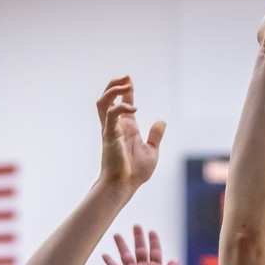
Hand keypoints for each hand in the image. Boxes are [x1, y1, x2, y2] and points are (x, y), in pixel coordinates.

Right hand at [97, 76, 165, 191]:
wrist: (124, 185)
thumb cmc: (135, 173)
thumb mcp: (151, 151)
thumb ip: (155, 135)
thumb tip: (161, 121)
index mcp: (127, 128)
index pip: (123, 103)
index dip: (125, 91)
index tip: (130, 81)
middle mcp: (116, 126)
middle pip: (108, 98)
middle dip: (115, 85)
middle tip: (127, 78)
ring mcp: (110, 129)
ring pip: (103, 102)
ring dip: (112, 90)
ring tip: (126, 85)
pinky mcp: (109, 134)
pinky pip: (110, 114)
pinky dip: (120, 106)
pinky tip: (134, 108)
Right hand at [102, 225, 180, 264]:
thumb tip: (174, 259)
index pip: (155, 251)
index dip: (153, 241)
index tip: (151, 231)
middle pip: (140, 250)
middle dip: (138, 237)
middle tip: (136, 226)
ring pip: (127, 256)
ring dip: (122, 245)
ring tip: (116, 234)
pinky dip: (110, 262)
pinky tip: (104, 254)